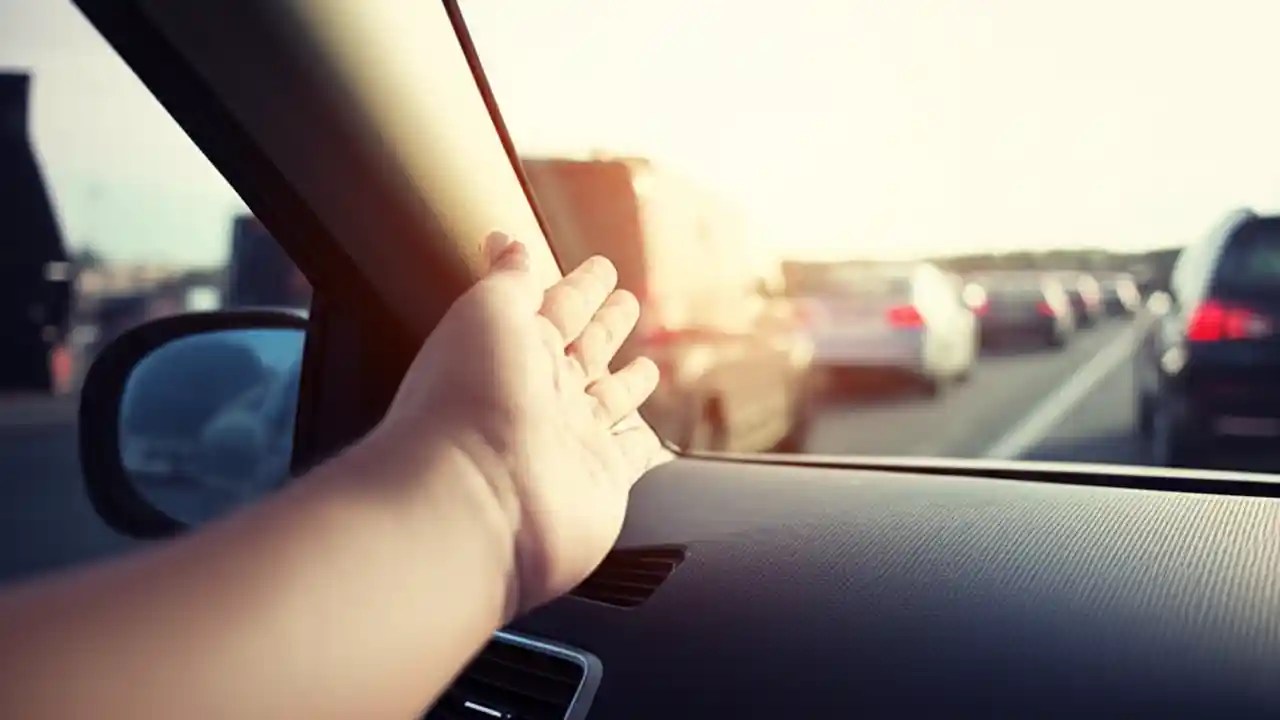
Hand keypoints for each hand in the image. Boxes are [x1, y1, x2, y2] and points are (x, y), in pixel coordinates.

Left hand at [376, 232, 669, 613]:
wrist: (472, 504)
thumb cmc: (467, 402)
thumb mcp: (487, 314)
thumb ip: (508, 280)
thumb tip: (505, 242)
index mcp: (513, 349)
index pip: (554, 308)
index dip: (579, 286)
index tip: (602, 268)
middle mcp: (541, 395)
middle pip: (583, 352)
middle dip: (606, 326)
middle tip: (628, 303)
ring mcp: (571, 441)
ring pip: (608, 402)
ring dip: (627, 384)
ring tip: (647, 366)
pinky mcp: (601, 482)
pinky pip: (630, 457)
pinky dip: (643, 447)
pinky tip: (652, 439)